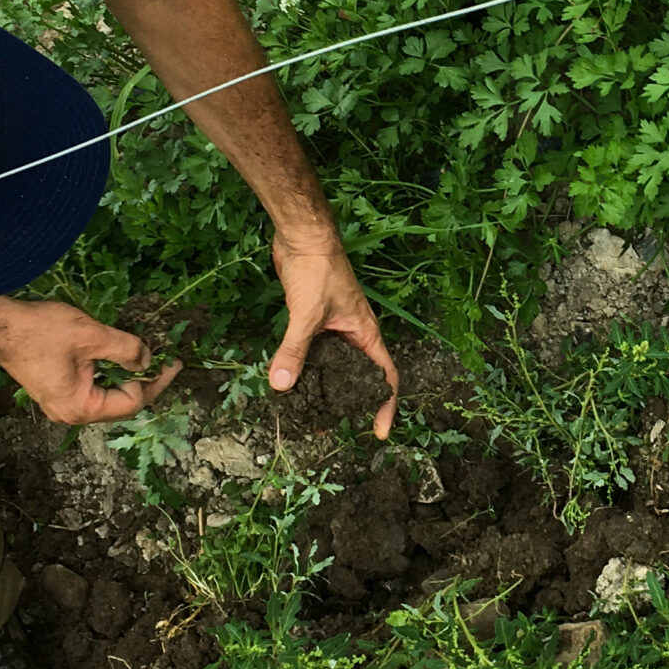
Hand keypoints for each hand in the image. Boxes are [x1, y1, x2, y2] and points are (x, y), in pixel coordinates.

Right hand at [0, 298, 183, 423]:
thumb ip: (126, 350)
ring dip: (127, 376)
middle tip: (165, 360)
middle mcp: (71, 414)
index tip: (172, 361)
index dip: (155, 381)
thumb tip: (148, 360)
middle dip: (145, 381)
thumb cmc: (43, 331)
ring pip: (106, 395)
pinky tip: (119, 356)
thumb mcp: (92, 336)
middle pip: (120, 404)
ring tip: (148, 356)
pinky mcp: (56, 390)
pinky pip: (92, 388)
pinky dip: (109, 373)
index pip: (132, 403)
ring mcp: (61, 404)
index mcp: (81, 408)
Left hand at [270, 233, 399, 438]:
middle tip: (330, 428)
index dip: (386, 405)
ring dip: (325, 388)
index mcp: (365, 333)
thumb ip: (295, 349)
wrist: (302, 236)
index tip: (378, 432)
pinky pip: (314, 353)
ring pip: (334, 366)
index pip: (386, 377)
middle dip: (349, 404)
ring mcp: (334, 328)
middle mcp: (354, 334)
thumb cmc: (317, 270)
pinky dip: (306, 369)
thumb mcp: (306, 314)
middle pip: (358, 377)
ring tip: (310, 412)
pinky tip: (292, 381)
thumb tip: (282, 385)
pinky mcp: (314, 321)